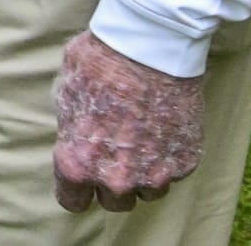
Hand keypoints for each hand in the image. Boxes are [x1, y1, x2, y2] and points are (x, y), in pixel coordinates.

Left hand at [53, 31, 205, 213]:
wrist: (150, 48)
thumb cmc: (101, 64)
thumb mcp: (66, 94)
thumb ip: (70, 130)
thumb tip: (73, 137)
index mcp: (78, 164)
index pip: (73, 201)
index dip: (77, 187)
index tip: (84, 175)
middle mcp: (116, 179)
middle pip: (113, 202)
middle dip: (112, 182)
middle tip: (115, 152)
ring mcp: (155, 174)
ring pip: (148, 191)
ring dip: (143, 173)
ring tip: (142, 139)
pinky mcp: (185, 163)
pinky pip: (174, 172)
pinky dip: (168, 157)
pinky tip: (162, 128)